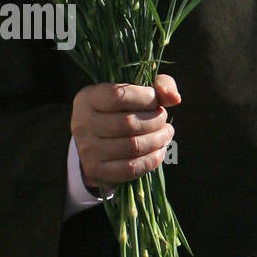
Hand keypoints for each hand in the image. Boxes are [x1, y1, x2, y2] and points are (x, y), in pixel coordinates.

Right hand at [71, 74, 179, 190]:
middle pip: (129, 123)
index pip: (119, 96)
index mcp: (88, 98)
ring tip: (166, 133)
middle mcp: (83, 123)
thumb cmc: (120, 110)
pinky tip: (159, 150)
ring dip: (158, 140)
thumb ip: (158, 86)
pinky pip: (131, 168)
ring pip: (133, 146)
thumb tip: (174, 98)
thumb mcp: (135, 91)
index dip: (145, 98)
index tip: (156, 100)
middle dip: (156, 120)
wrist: (95, 141)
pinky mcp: (97, 170)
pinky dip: (152, 160)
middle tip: (163, 119)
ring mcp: (88, 150)